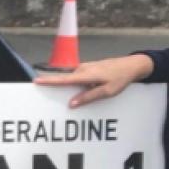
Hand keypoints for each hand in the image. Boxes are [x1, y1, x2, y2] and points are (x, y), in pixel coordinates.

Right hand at [34, 54, 153, 107]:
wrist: (132, 65)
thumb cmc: (120, 79)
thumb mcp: (106, 92)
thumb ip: (88, 98)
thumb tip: (71, 104)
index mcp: (86, 75)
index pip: (63, 80)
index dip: (49, 81)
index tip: (36, 81)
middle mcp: (83, 69)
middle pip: (65, 80)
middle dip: (56, 86)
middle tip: (45, 91)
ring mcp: (85, 67)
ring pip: (72, 80)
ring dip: (70, 88)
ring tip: (75, 96)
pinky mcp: (88, 68)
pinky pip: (78, 78)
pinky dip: (76, 85)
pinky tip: (83, 91)